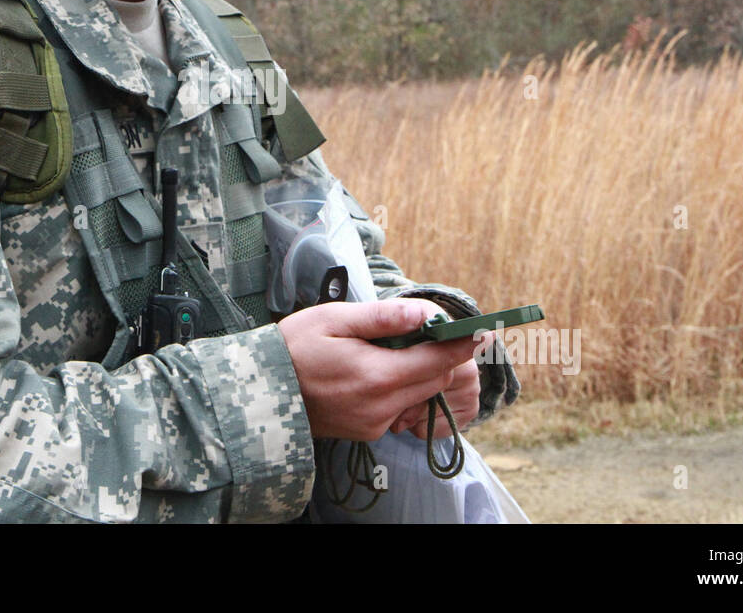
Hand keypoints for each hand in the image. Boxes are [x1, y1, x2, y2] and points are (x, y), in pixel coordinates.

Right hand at [277, 300, 481, 441]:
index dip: (462, 345)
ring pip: (421, 395)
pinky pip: (402, 407)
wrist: (261, 393)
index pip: (438, 361)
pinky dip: (404, 386)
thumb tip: (425, 312)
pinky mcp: (369, 432)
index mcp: (376, 376)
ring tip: (404, 346)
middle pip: (435, 379)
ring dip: (423, 371)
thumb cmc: (293, 348)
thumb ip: (382, 318)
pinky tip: (382, 368)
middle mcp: (382, 407)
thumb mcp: (333, 319)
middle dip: (443, 355)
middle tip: (438, 329)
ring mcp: (376, 423)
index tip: (481, 330)